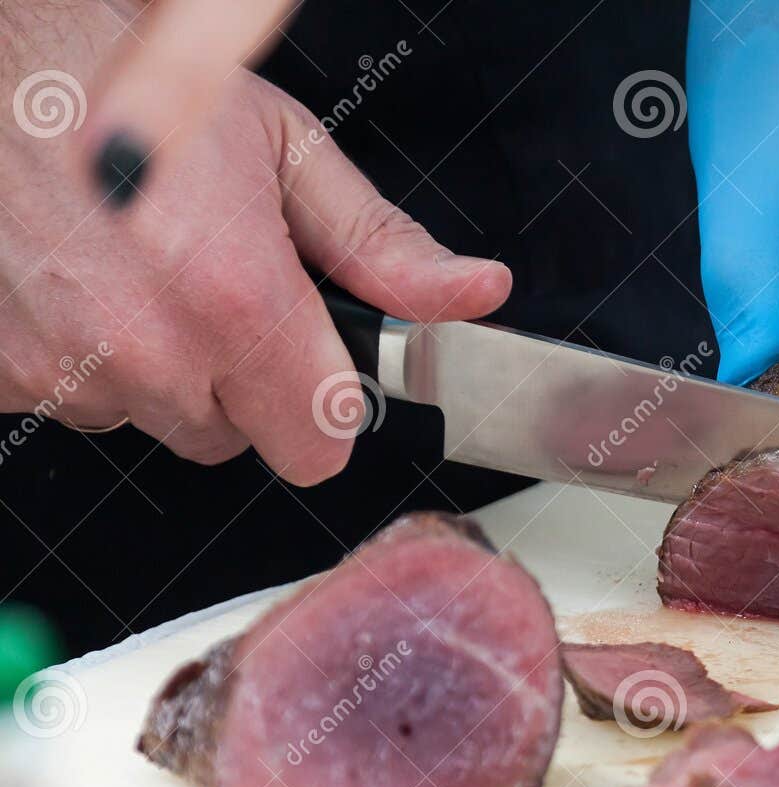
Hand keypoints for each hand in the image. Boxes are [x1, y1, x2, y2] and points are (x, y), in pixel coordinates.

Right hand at [0, 0, 508, 483]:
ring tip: (139, 270)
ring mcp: (68, 367)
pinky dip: (82, 358)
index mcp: (238, 301)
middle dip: (239, 384)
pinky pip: (72, 400)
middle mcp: (151, 349)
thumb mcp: (284, 150)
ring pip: (152, 419)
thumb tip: (472, 293)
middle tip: (211, 288)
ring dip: (157, 369)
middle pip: (234, 438)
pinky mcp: (4, 371)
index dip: (323, 410)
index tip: (312, 367)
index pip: (320, 448)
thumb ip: (383, 247)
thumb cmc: (128, 86)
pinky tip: (83, 281)